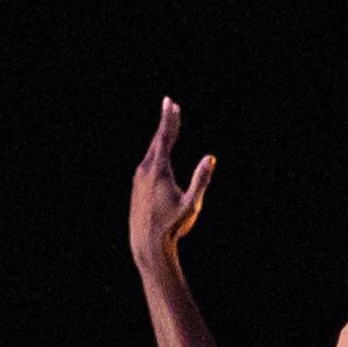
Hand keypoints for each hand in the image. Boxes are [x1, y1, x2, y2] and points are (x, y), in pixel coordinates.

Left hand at [126, 98, 215, 268]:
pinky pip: (148, 162)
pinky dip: (156, 152)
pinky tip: (160, 152)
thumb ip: (201, 180)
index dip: (169, 119)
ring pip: (151, 151)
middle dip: (166, 123)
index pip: (164, 138)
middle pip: (157, 140)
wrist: (147, 243)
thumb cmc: (172, 225)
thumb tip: (210, 158)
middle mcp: (145, 170)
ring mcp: (138, 178)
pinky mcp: (137, 186)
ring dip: (161, 137)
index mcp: (159, 171)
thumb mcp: (192, 204)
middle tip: (170, 105)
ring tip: (169, 125)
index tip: (170, 103)